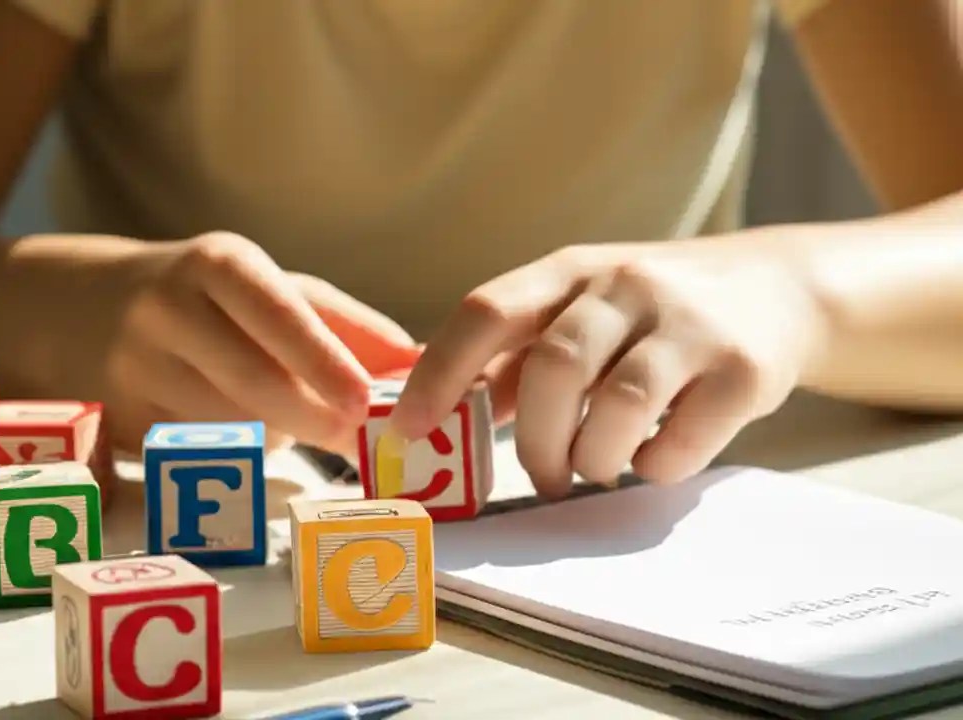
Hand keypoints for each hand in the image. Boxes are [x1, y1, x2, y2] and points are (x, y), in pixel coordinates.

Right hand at [25, 231, 416, 456]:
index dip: (322, 357)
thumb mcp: (262, 285)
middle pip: (251, 381)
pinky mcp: (120, 423)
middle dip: (312, 417)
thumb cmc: (199, 295)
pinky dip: (234, 453)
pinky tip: (241, 431)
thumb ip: (340, 322)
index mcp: (215, 264)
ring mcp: (135, 370)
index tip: (364, 399)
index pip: (274, 310)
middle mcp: (167, 311)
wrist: (71, 309)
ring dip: (276, 435)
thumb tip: (416, 361)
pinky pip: (197, 452)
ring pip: (227, 426)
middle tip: (358, 441)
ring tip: (299, 420)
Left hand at [387, 235, 828, 497]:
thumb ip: (514, 360)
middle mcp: (627, 285)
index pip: (487, 311)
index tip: (410, 429)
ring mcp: (690, 324)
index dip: (440, 373)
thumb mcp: (580, 312)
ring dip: (591, 460)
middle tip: (542, 475)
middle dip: (534, 440)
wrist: (783, 288)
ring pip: (618, 406)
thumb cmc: (654, 313)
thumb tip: (436, 416)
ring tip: (594, 470)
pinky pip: (681, 440)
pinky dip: (653, 468)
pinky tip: (651, 459)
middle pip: (553, 367)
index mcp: (570, 272)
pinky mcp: (746, 369)